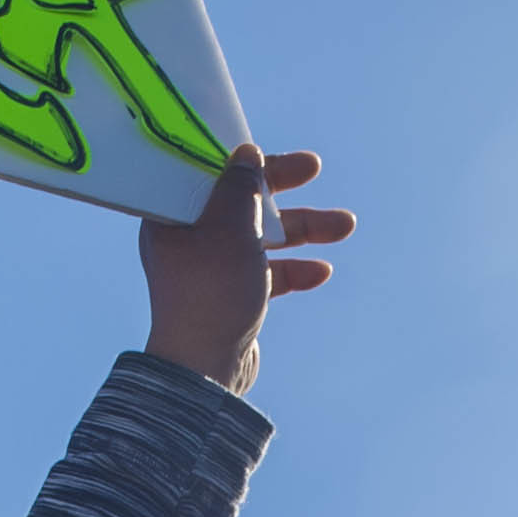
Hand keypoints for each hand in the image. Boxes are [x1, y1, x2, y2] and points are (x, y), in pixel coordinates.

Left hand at [135, 145, 347, 393]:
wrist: (205, 370)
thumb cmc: (211, 292)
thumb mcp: (229, 228)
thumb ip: (240, 187)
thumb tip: (247, 154)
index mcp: (172, 218)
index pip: (209, 173)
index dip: (244, 158)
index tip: (268, 147)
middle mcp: (188, 240)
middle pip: (241, 201)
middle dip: (283, 188)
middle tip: (315, 168)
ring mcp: (212, 270)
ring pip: (261, 237)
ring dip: (302, 230)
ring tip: (345, 225)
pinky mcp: (232, 297)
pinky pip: (267, 273)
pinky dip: (294, 270)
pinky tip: (321, 271)